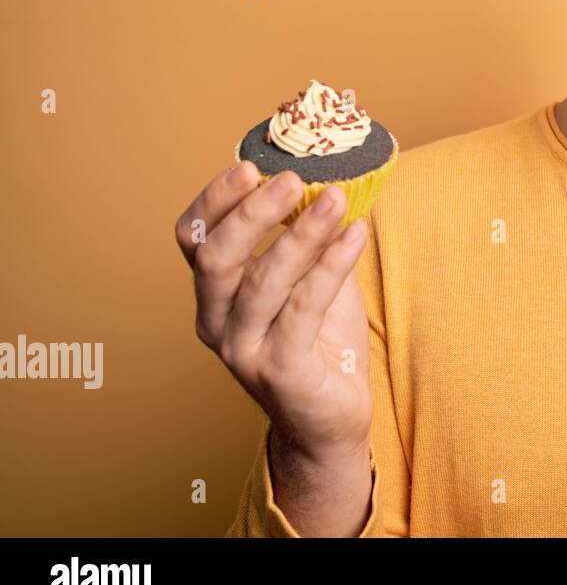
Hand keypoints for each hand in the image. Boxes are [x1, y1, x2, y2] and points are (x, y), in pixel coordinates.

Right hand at [175, 162, 372, 463]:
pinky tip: (355, 236)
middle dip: (251, 212)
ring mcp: (244, 350)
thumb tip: (329, 178)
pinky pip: (303, 308)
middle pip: (215, 258)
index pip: (193, 239)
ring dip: (301, 233)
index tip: (249, 165)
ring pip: (262, 281)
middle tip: (290, 179)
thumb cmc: (319, 343)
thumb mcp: (308, 280)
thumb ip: (306, 239)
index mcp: (214, 295)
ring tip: (335, 199)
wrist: (331, 418)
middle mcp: (216, 322)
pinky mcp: (280, 370)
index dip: (215, 200)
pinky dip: (330, 265)